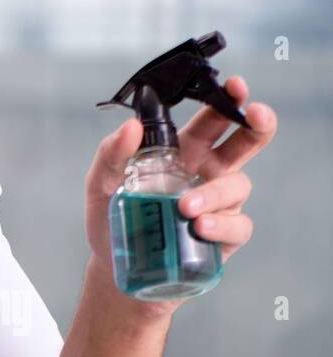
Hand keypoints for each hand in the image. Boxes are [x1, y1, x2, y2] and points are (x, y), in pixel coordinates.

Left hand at [85, 75, 276, 310]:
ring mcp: (218, 204)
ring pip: (238, 185)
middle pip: (244, 143)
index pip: (211, 121)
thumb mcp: (100, 184)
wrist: (117, 270)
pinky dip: (221, 224)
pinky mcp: (223, 236)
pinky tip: (199, 227)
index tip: (236, 86)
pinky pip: (238, 225)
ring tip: (186, 207)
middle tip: (255, 114)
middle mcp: (206, 173)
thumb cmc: (113, 219)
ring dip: (215, 193)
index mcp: (182, 152)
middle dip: (256, 125)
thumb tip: (130, 127)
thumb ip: (111, 154)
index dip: (226, 101)